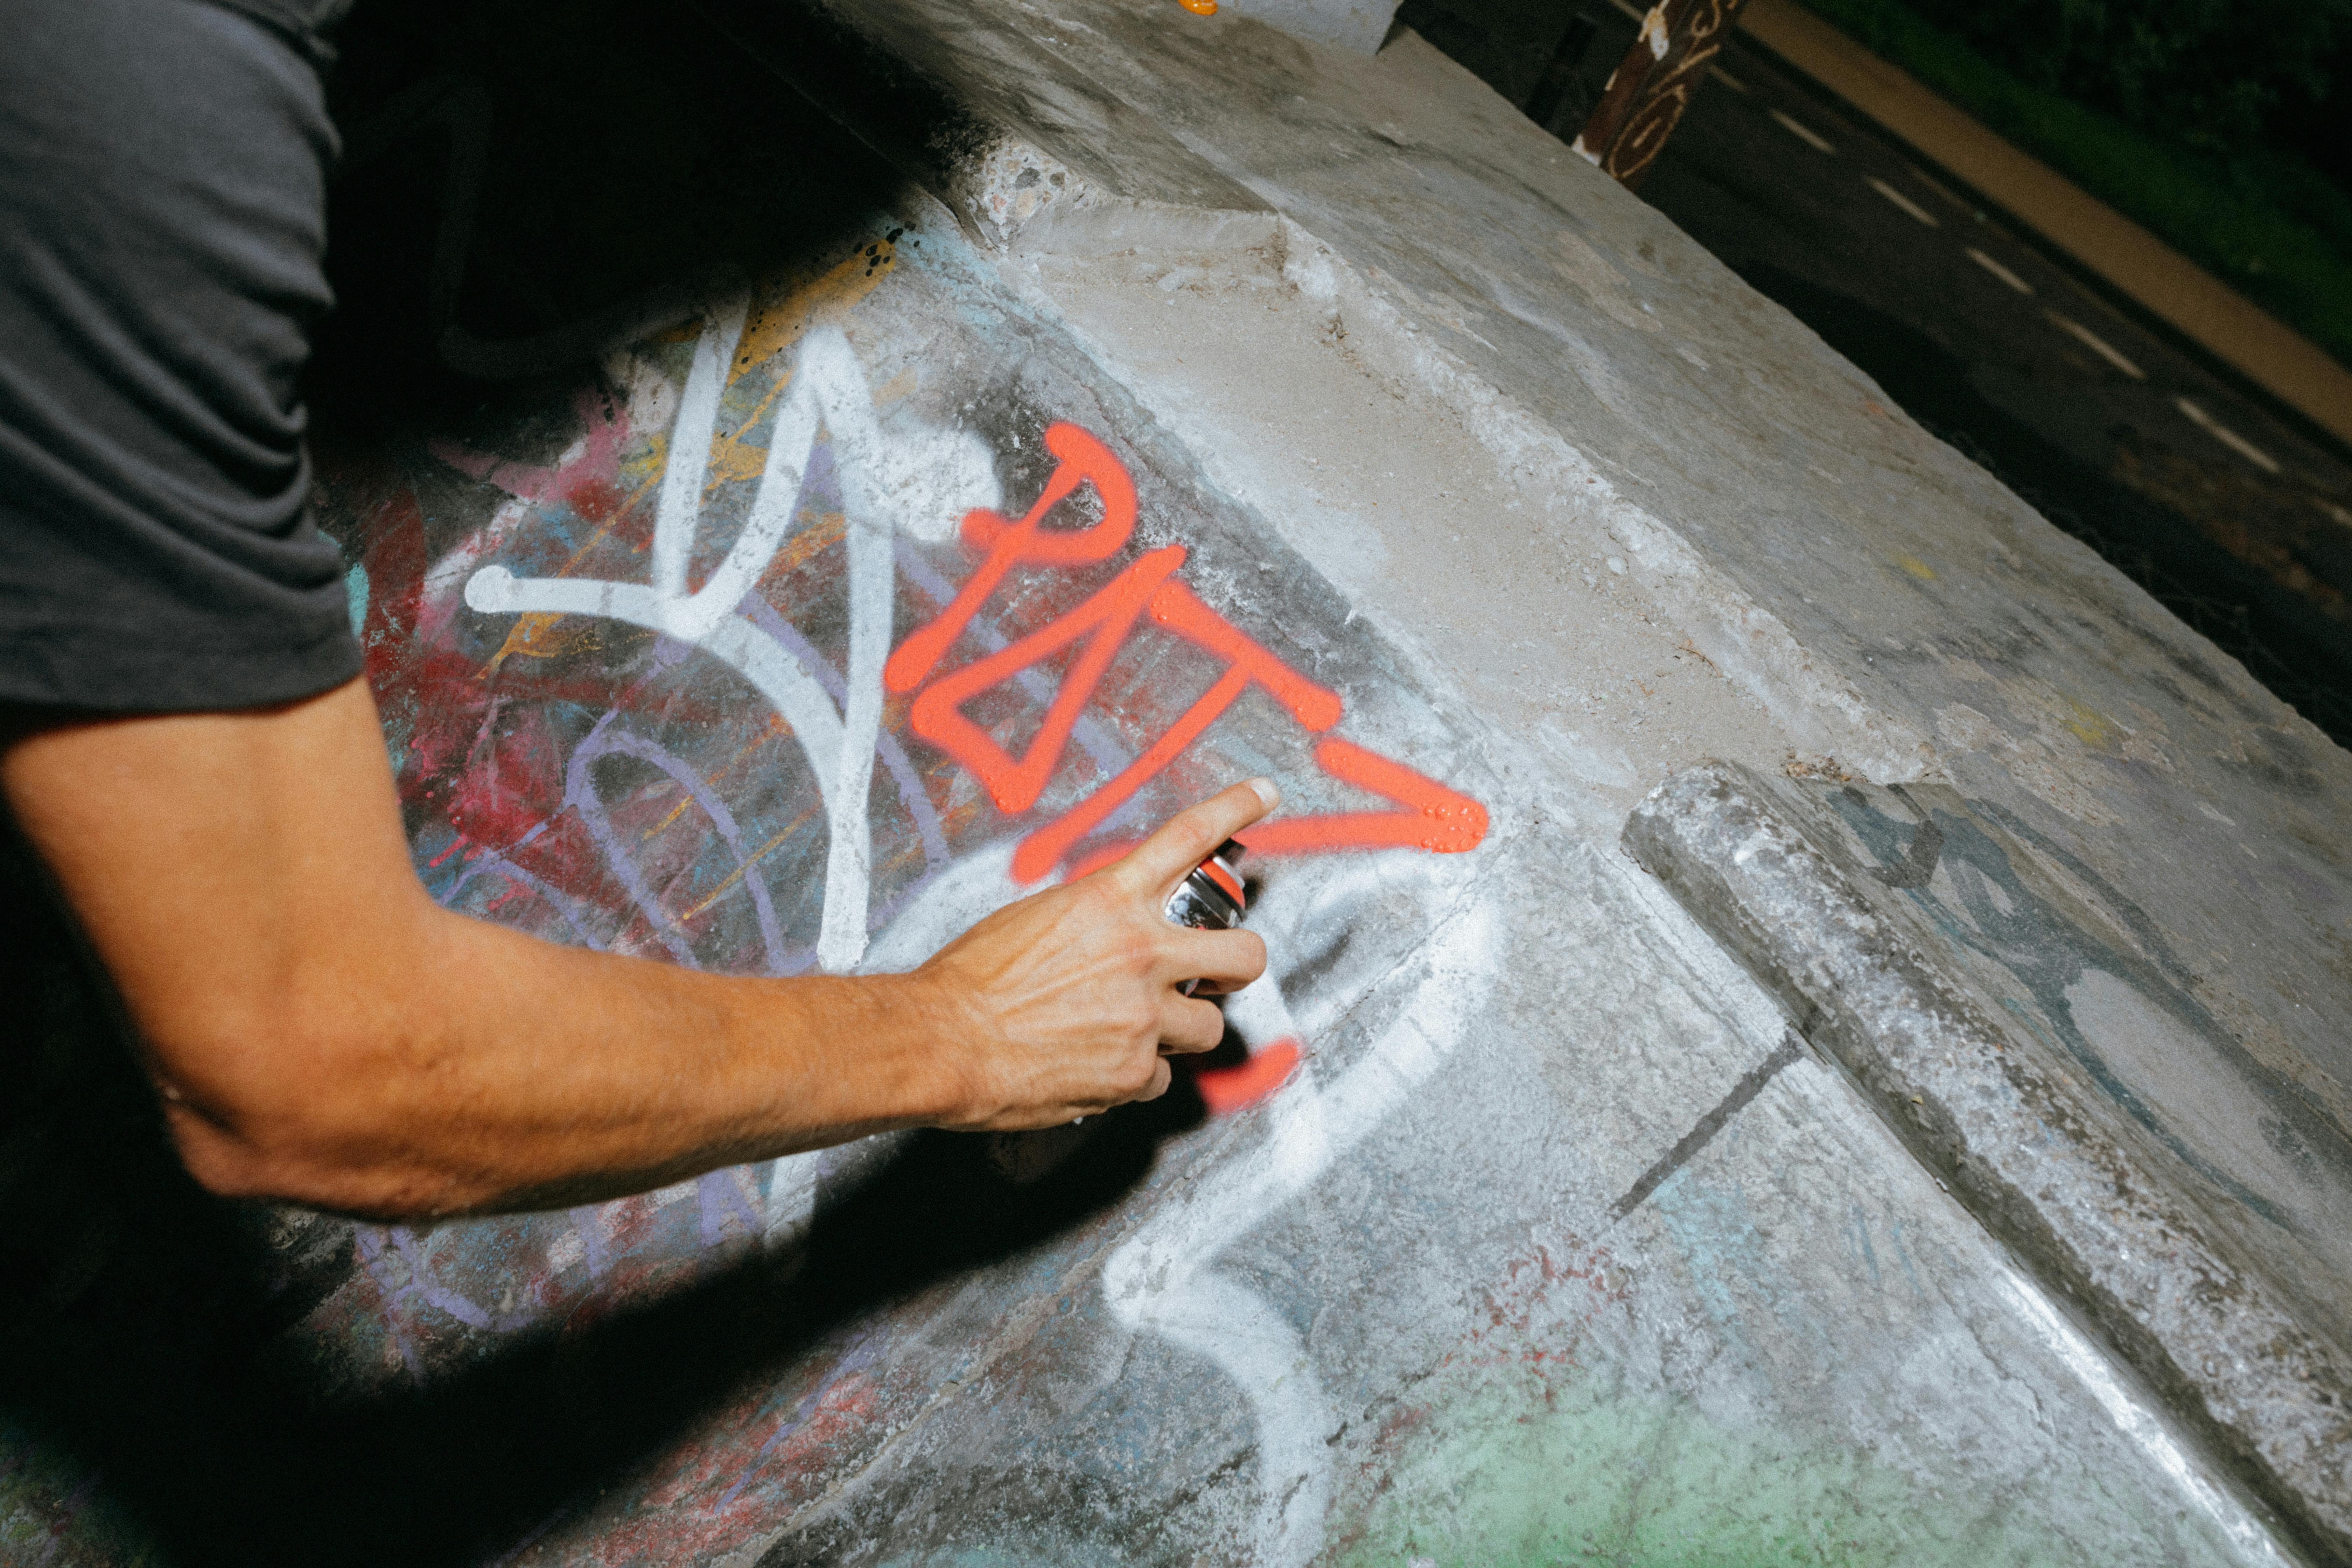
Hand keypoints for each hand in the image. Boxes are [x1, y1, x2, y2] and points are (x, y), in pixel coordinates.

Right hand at [910, 778, 1279, 1129]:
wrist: (944, 1041)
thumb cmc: (971, 981)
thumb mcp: (1034, 918)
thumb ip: (1093, 917)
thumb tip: (1115, 927)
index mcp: (1111, 901)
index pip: (1188, 837)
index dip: (1236, 809)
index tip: (1266, 796)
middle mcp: (1141, 953)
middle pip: (1244, 953)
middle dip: (1240, 964)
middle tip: (1222, 971)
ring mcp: (1144, 1016)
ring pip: (1209, 1028)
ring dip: (1182, 1031)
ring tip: (1137, 1032)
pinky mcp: (1132, 1071)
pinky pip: (1160, 1077)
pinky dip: (1134, 1076)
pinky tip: (1097, 1067)